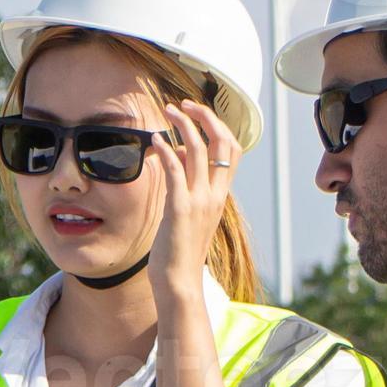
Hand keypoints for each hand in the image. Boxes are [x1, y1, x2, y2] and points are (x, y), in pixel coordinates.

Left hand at [146, 100, 239, 299]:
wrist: (179, 283)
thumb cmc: (180, 249)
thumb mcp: (189, 210)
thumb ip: (188, 181)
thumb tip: (179, 151)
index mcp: (220, 195)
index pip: (232, 149)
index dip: (218, 125)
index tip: (197, 112)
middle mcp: (215, 195)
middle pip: (222, 142)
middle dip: (205, 117)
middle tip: (183, 104)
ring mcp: (200, 201)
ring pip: (199, 150)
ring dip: (183, 125)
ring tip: (167, 111)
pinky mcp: (180, 209)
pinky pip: (176, 170)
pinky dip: (166, 149)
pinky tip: (154, 141)